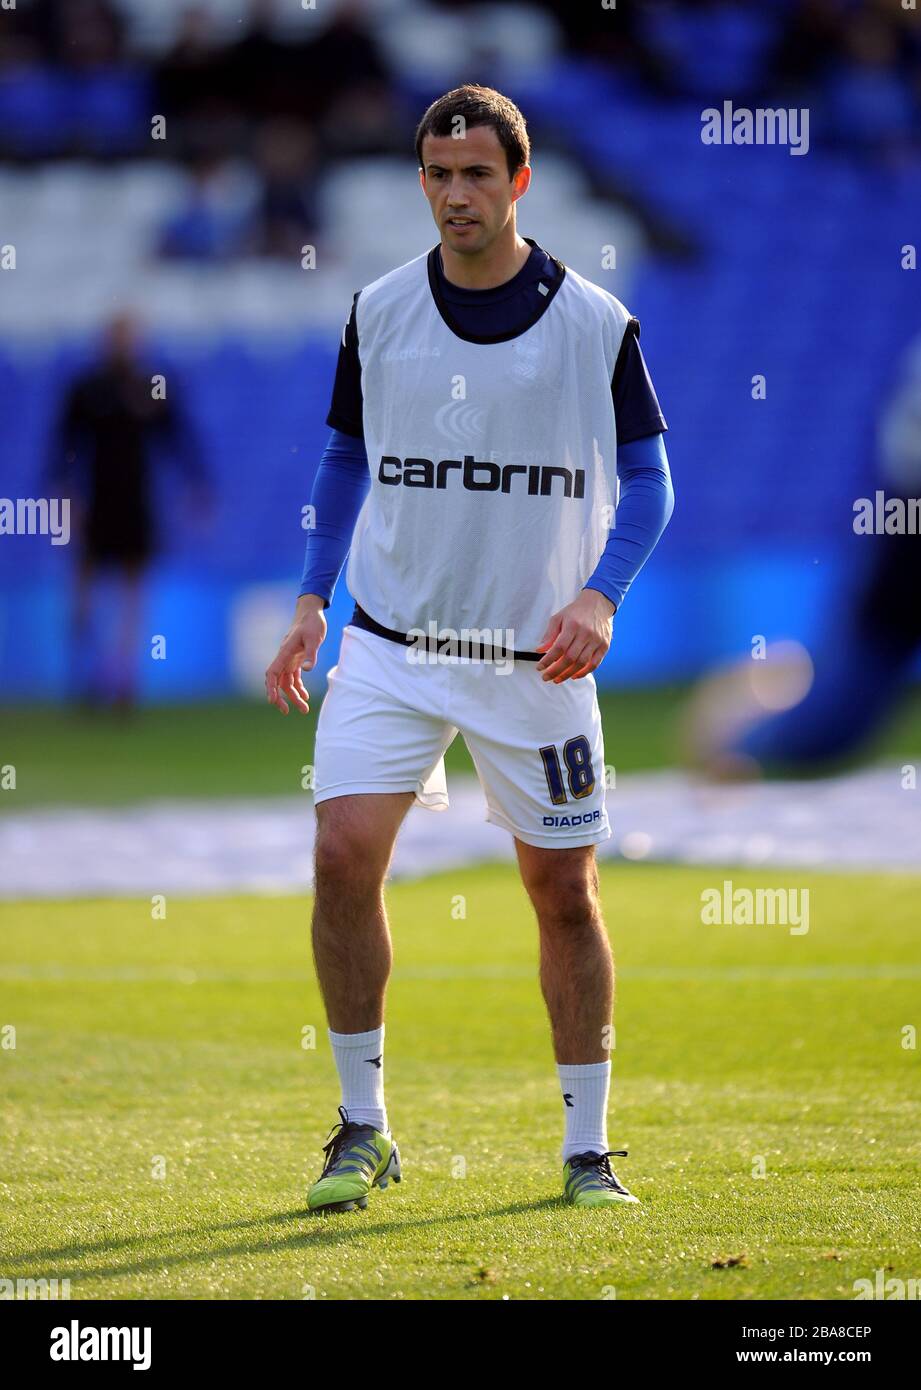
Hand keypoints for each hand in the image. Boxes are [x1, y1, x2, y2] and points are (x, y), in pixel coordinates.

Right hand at [265, 595, 326, 714]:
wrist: (311, 612)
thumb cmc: (312, 623)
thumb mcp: (314, 638)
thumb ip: (310, 654)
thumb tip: (306, 670)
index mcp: (285, 652)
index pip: (273, 673)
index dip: (271, 687)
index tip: (272, 700)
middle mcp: (284, 657)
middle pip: (277, 681)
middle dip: (281, 697)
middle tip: (287, 712)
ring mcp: (289, 658)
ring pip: (286, 682)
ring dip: (293, 696)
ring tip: (304, 709)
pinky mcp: (296, 659)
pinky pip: (293, 677)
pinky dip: (298, 688)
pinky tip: (305, 696)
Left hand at [535, 589, 614, 682]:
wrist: (598, 604)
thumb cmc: (575, 612)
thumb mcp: (558, 618)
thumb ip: (549, 634)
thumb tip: (539, 651)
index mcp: (573, 625)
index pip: (559, 647)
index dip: (548, 660)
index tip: (539, 668)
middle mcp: (586, 633)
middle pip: (570, 658)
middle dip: (556, 670)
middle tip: (546, 677)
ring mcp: (597, 640)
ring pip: (582, 663)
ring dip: (568, 674)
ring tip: (557, 679)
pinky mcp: (605, 646)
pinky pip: (594, 664)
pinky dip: (583, 672)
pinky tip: (573, 676)